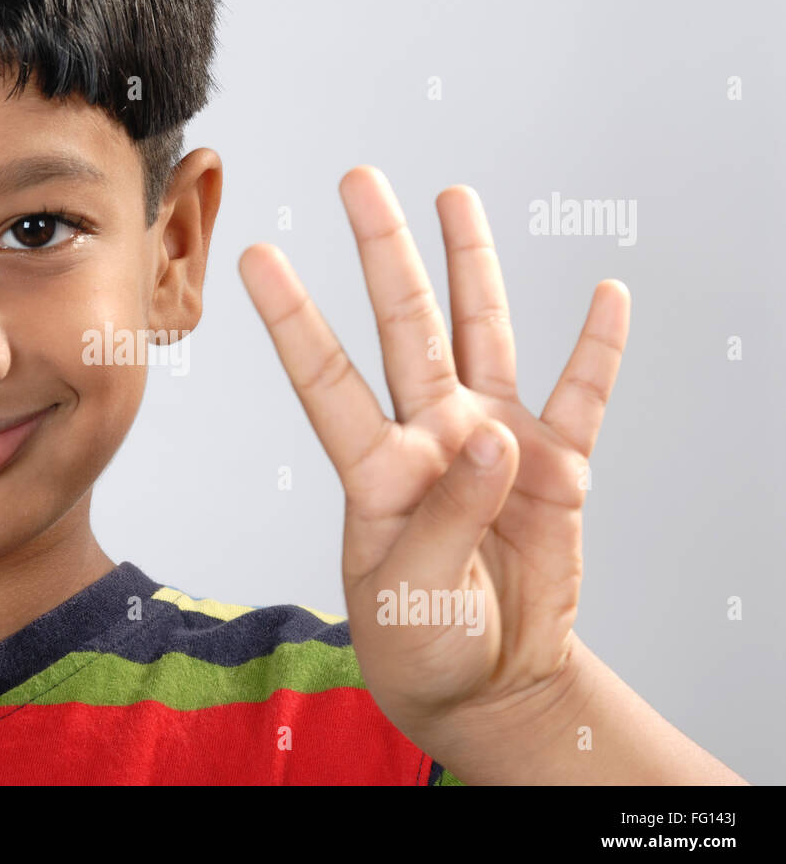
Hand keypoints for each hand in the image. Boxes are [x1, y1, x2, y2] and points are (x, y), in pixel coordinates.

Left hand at [238, 166, 629, 748]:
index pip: (324, 377)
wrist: (487, 683)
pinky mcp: (556, 470)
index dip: (292, 317)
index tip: (256, 255)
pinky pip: (583, 397)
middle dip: (382, 252)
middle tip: (359, 179)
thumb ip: (450, 512)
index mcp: (375, 470)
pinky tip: (606, 296)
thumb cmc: (422, 643)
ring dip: (472, 267)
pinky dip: (598, 350)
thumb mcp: (411, 593)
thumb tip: (494, 433)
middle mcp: (429, 438)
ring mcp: (494, 446)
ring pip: (482, 335)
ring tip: (454, 198)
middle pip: (404, 327)